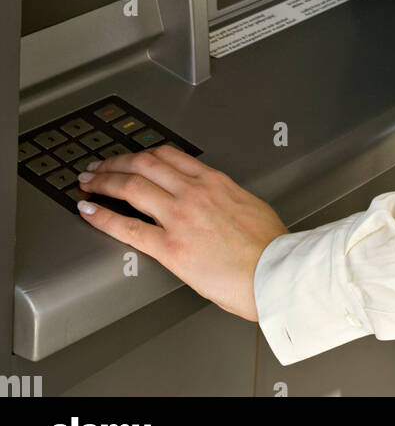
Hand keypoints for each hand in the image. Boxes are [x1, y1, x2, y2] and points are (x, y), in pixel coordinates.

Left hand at [76, 146, 288, 320]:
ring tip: (88, 182)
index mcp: (214, 181)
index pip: (168, 155)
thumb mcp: (249, 205)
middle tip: (99, 165)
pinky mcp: (170, 247)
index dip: (142, 154)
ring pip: (131, 186)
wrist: (275, 271)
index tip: (131, 157)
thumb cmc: (269, 246)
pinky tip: (88, 210)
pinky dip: (102, 215)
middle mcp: (193, 192)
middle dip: (115, 162)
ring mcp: (179, 217)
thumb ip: (225, 198)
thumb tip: (215, 203)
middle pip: (144, 164)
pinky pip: (127, 226)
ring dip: (103, 181)